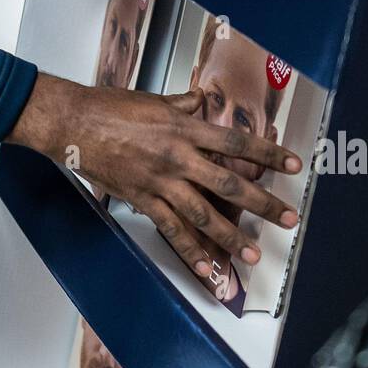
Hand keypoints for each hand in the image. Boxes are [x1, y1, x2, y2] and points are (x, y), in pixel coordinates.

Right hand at [7, 77, 300, 280]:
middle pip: (229, 184)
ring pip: (204, 214)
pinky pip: (171, 230)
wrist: (73, 123)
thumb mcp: (153, 100)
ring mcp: (161, 182)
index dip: (268, 155)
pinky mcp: (142, 200)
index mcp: (184, 129)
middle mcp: (178, 158)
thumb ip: (182, 105)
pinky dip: (190, 250)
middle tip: (288, 218)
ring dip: (232, 237)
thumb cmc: (110, 107)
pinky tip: (206, 267)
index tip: (294, 165)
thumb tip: (200, 101)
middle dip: (263, 204)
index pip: (236, 143)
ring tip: (254, 253)